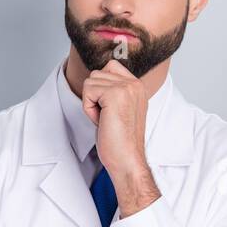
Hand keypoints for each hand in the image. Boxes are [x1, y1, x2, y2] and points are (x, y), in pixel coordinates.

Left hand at [82, 60, 148, 180]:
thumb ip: (114, 91)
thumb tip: (96, 78)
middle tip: (108, 117)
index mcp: (138, 87)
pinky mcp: (115, 94)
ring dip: (91, 103)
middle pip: (97, 73)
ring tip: (106, 119)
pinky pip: (88, 91)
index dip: (101, 88)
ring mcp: (126, 87)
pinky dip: (89, 108)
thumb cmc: (120, 141)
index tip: (110, 111)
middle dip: (95, 96)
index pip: (110, 66)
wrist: (127, 160)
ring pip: (90, 81)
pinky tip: (102, 121)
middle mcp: (135, 84)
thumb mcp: (120, 109)